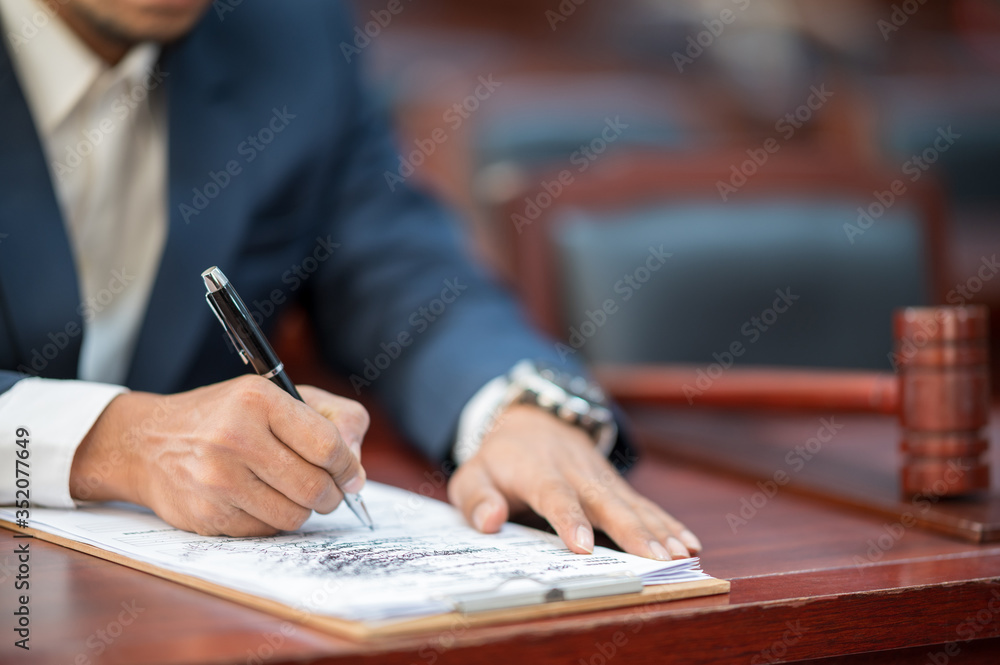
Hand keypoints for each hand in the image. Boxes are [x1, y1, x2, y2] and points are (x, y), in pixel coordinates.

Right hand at [69, 375, 369, 535]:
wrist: (146, 443)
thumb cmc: (225, 416)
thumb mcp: (277, 395)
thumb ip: (332, 420)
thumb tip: (357, 471)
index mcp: (258, 400)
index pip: (327, 445)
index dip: (348, 466)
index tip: (351, 475)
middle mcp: (235, 438)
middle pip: (314, 487)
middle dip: (331, 495)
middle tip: (328, 492)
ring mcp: (218, 479)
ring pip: (293, 516)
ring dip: (302, 510)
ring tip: (291, 493)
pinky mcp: (207, 514)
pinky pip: (265, 532)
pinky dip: (271, 522)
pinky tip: (258, 501)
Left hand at [448, 405, 700, 559]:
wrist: (534, 420)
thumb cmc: (500, 459)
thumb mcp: (472, 474)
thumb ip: (476, 498)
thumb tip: (489, 522)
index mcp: (538, 472)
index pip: (555, 496)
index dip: (569, 520)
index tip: (583, 547)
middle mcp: (576, 473)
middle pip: (606, 502)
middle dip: (631, 531)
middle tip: (654, 560)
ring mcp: (601, 478)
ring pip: (632, 504)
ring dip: (657, 530)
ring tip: (678, 556)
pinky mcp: (616, 486)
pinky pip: (644, 504)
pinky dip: (667, 523)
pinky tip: (688, 543)